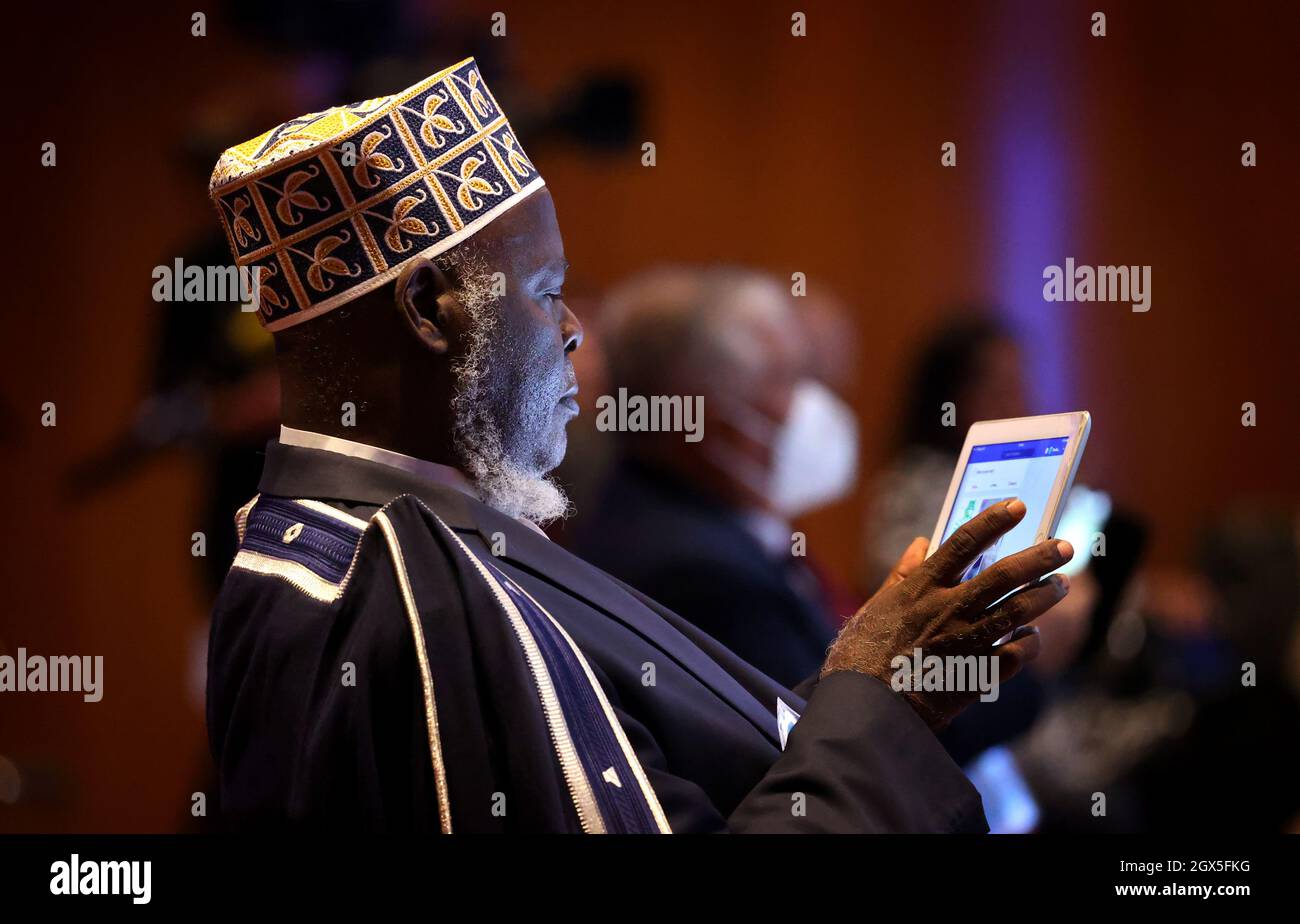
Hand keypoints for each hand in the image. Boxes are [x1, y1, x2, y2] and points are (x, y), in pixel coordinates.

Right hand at [823, 498, 1072, 728]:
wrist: (867, 709)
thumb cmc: (862, 654)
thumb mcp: (877, 605)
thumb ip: (903, 573)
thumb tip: (921, 542)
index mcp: (921, 588)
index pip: (963, 543)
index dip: (992, 521)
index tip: (1017, 506)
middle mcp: (948, 610)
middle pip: (1004, 575)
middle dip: (1039, 558)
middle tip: (1064, 547)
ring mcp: (966, 643)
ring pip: (1019, 611)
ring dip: (1044, 596)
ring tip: (1060, 584)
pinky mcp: (977, 675)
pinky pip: (1016, 654)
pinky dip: (1029, 643)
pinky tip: (1032, 635)